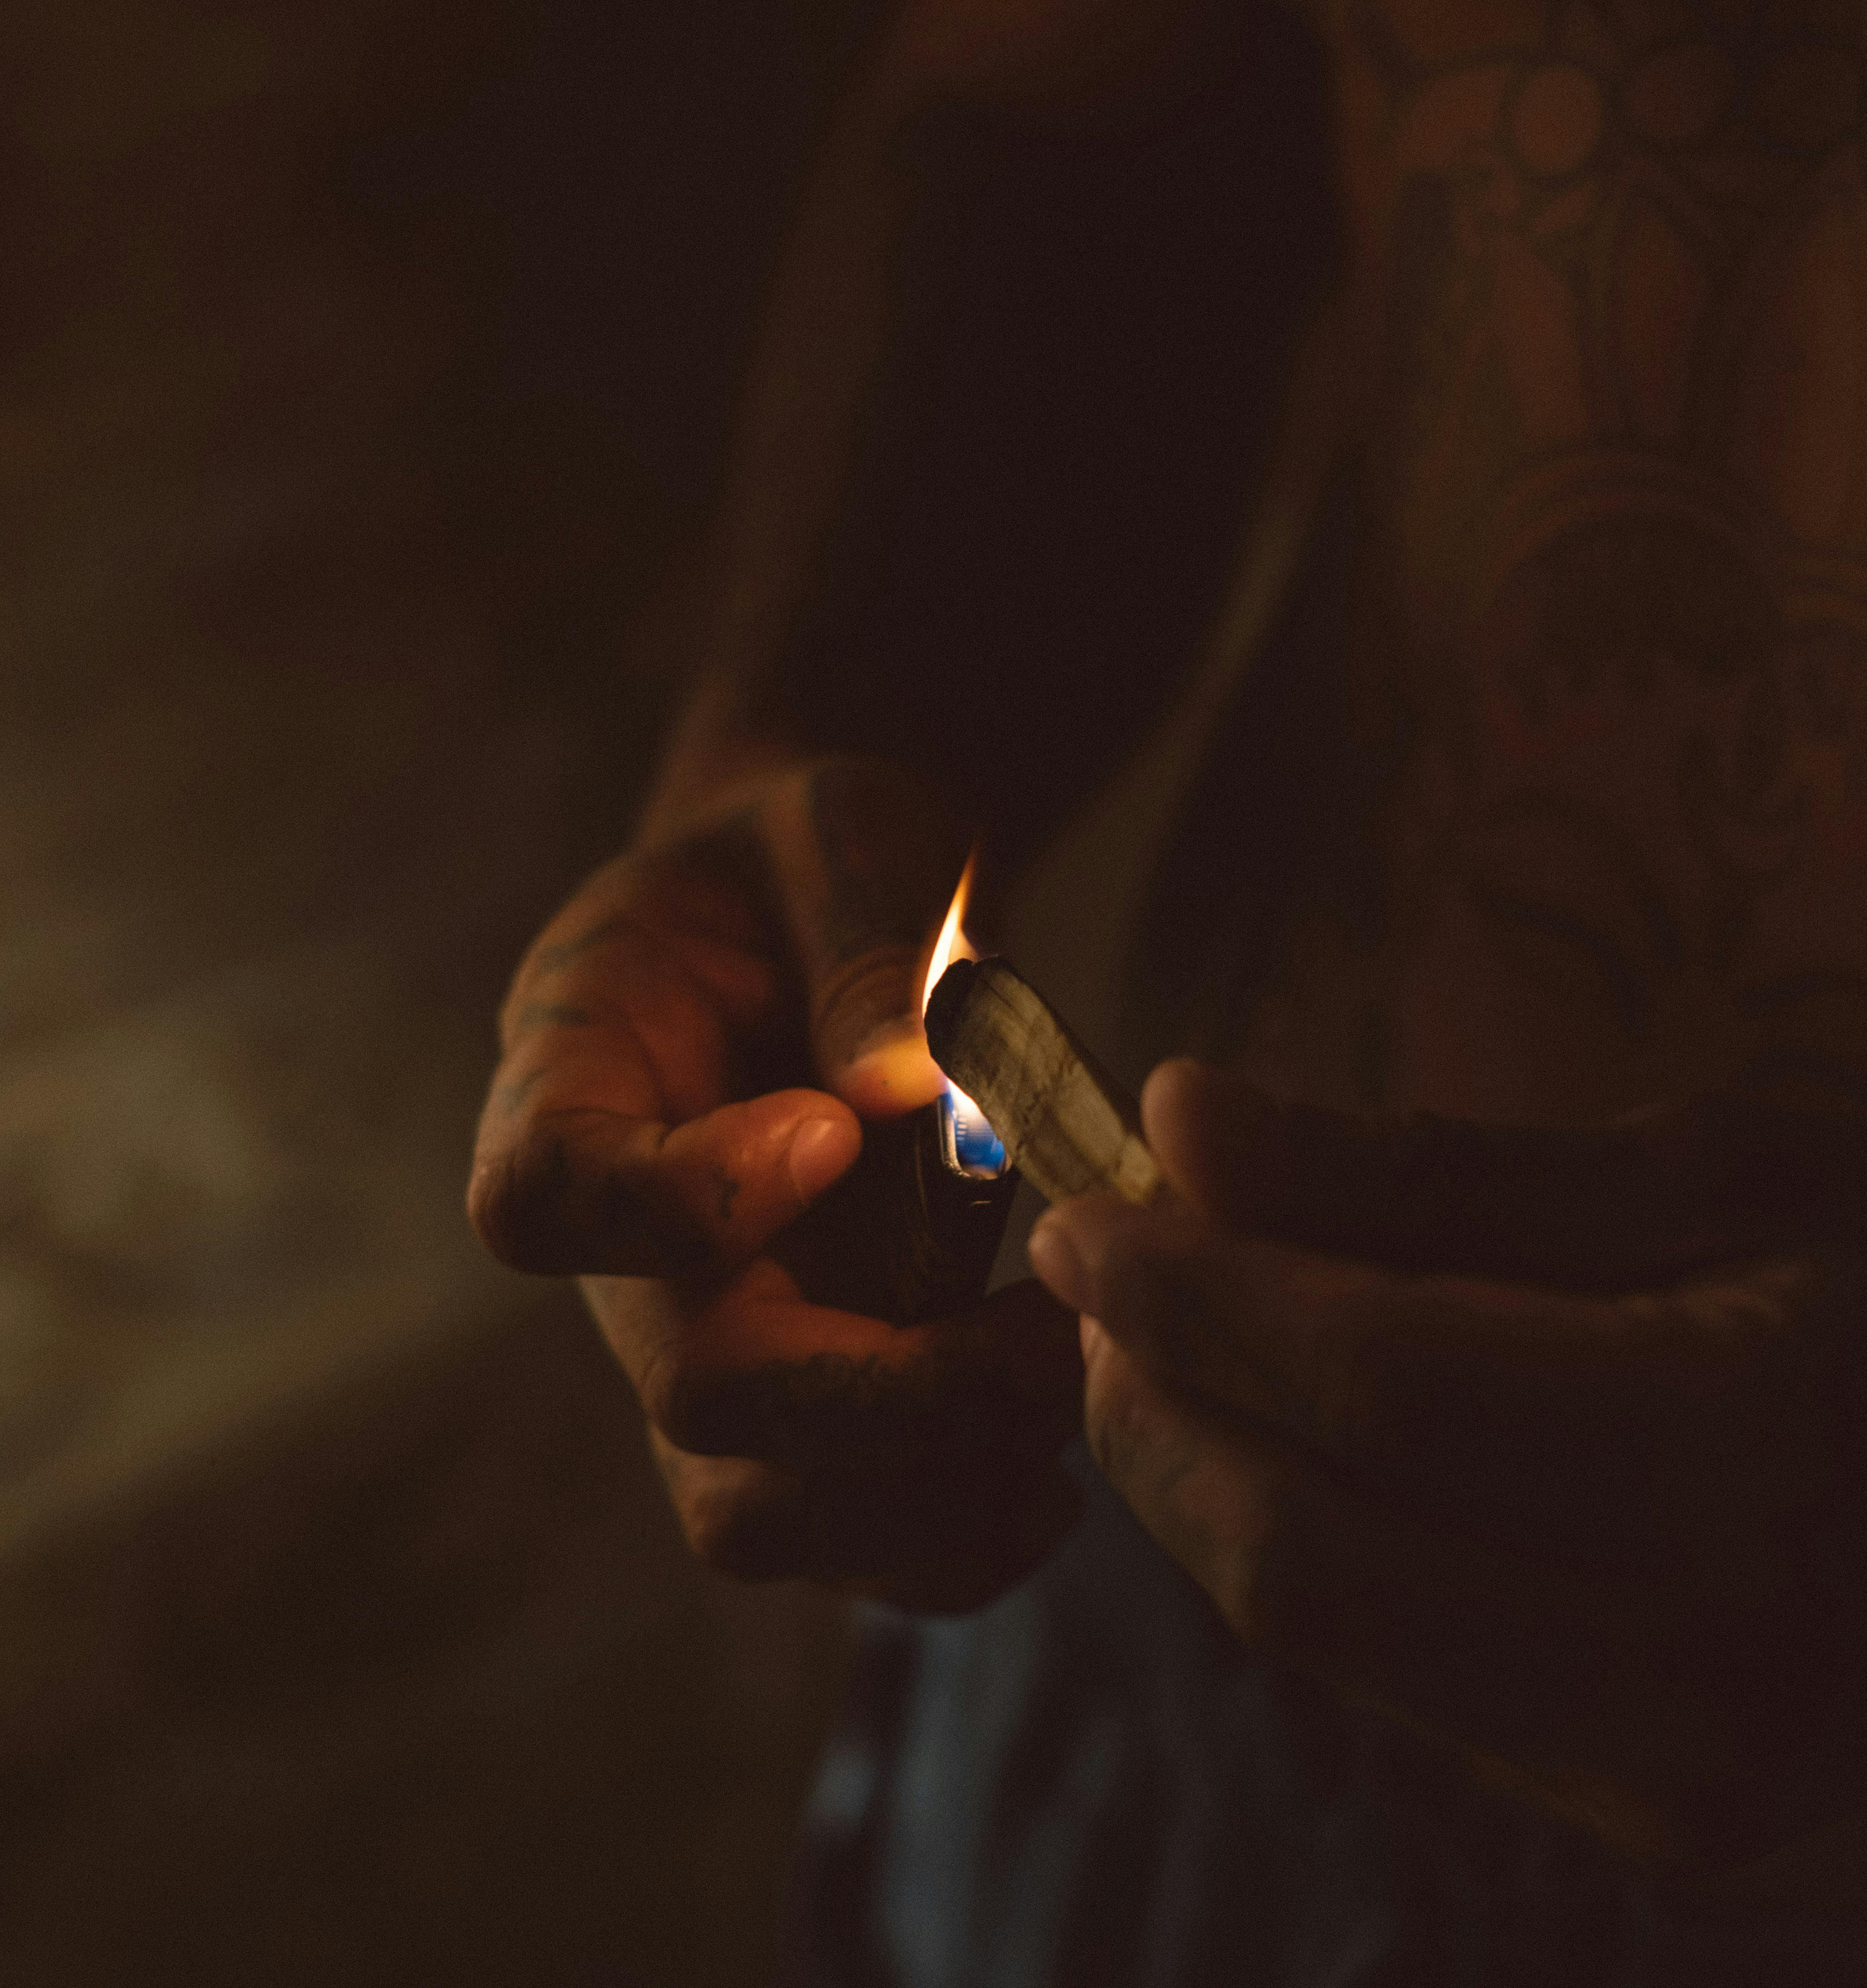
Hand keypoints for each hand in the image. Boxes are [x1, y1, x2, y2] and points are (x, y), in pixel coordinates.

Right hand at [468, 755, 1080, 1610]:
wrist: (832, 910)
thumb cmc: (822, 854)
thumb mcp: (850, 833)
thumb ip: (864, 938)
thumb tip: (906, 1095)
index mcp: (574, 1072)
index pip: (542, 1199)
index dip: (679, 1205)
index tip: (832, 1132)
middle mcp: (623, 1239)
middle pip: (689, 1388)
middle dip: (877, 1392)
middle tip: (1042, 1331)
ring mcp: (707, 1331)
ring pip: (747, 1508)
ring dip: (918, 1498)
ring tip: (1064, 1410)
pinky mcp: (800, 1396)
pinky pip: (839, 1534)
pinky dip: (944, 1545)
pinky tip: (1052, 1481)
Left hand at [1027, 1058, 1866, 1869]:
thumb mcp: (1716, 1174)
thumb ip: (1429, 1172)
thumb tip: (1180, 1117)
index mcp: (1748, 1449)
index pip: (1369, 1385)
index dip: (1189, 1294)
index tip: (1079, 1213)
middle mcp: (1713, 1661)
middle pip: (1310, 1550)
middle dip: (1159, 1403)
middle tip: (1104, 1279)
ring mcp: (1691, 1781)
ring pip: (1332, 1633)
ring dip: (1207, 1480)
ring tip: (1181, 1342)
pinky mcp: (1665, 1821)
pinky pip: (1406, 1679)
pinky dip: (1308, 1548)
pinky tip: (1300, 1445)